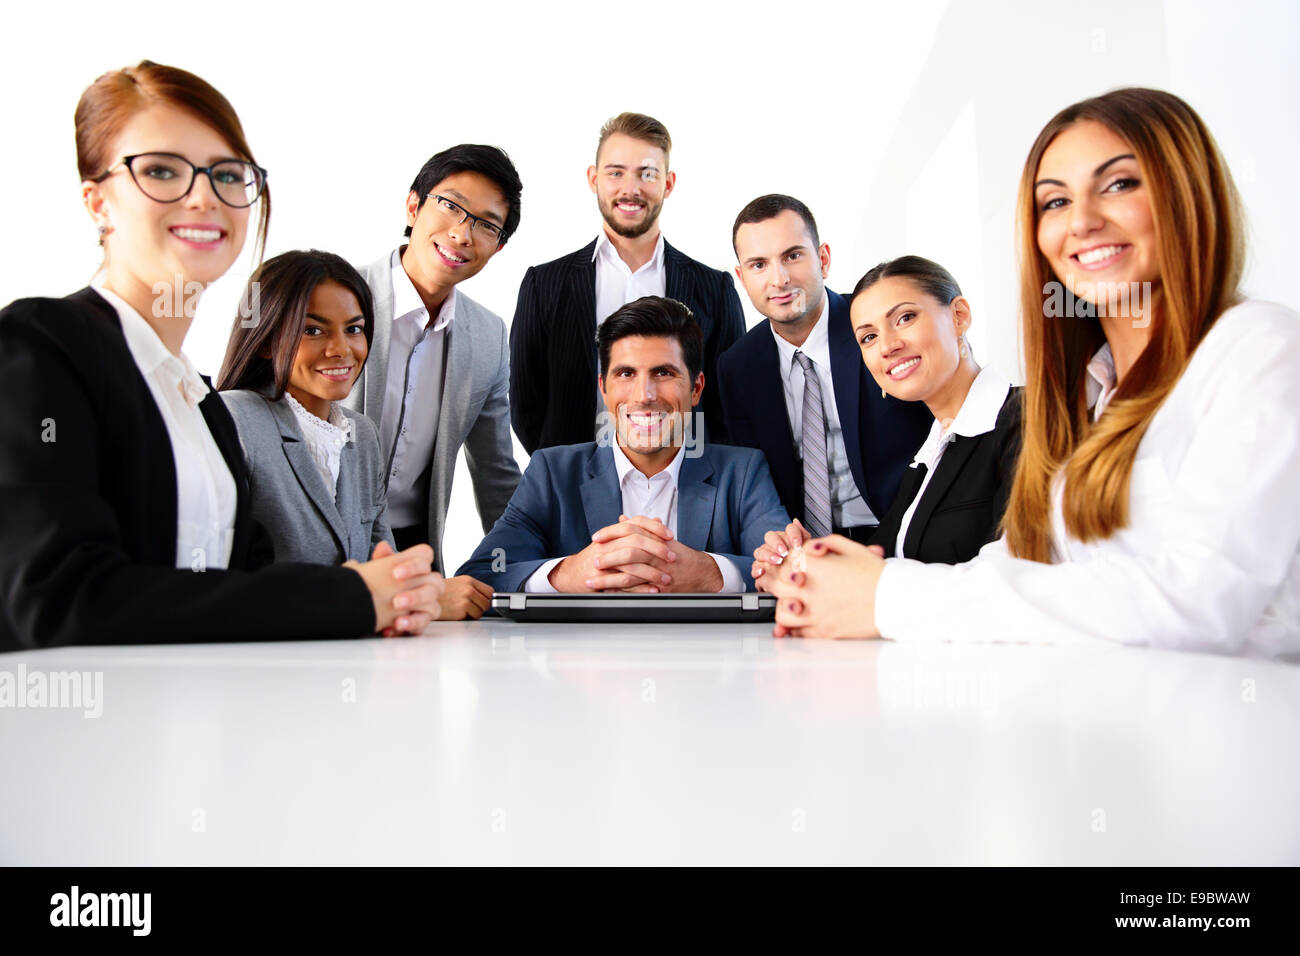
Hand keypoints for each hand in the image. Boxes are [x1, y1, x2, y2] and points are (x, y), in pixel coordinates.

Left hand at [345, 541, 443, 634]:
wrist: (373, 604)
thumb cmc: (381, 583)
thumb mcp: (379, 570)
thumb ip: (382, 559)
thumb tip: (383, 547)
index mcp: (417, 567)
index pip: (425, 558)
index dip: (414, 565)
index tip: (395, 574)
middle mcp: (427, 584)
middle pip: (435, 584)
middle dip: (416, 595)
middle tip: (396, 602)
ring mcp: (427, 604)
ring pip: (434, 608)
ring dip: (415, 616)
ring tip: (397, 621)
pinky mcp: (421, 621)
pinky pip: (423, 626)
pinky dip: (409, 628)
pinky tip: (392, 630)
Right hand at [436, 575, 494, 619]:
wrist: (425, 599)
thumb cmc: (439, 594)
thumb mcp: (456, 584)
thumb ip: (471, 588)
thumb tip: (485, 598)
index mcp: (468, 580)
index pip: (490, 591)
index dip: (486, 599)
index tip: (482, 603)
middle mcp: (468, 588)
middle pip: (487, 602)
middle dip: (480, 608)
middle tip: (469, 609)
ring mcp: (465, 598)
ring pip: (481, 611)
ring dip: (473, 614)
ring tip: (461, 610)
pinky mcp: (461, 609)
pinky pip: (473, 617)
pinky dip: (467, 618)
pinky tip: (456, 614)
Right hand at [549, 514, 678, 592]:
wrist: (570, 574)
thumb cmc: (595, 557)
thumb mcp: (614, 540)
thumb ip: (635, 531)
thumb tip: (657, 520)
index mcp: (612, 534)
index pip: (636, 523)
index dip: (655, 528)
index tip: (670, 536)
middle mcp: (608, 545)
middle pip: (636, 541)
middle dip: (657, 549)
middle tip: (672, 557)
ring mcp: (603, 562)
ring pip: (632, 564)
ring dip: (652, 572)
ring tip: (665, 578)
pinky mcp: (601, 579)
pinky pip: (624, 584)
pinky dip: (641, 588)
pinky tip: (653, 589)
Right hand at [752, 518, 807, 591]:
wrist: (796, 582)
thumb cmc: (800, 564)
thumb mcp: (806, 551)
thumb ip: (804, 536)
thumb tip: (796, 521)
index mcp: (787, 538)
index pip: (789, 529)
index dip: (793, 534)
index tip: (798, 545)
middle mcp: (773, 545)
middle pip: (770, 536)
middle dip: (777, 543)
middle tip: (784, 552)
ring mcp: (765, 556)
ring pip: (760, 551)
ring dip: (768, 555)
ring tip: (777, 561)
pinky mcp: (759, 570)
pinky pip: (754, 567)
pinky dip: (757, 569)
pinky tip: (762, 572)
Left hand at [765, 537, 884, 638]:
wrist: (894, 601)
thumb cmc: (877, 576)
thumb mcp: (853, 547)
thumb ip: (827, 543)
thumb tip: (811, 546)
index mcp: (814, 567)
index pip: (785, 561)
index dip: (785, 560)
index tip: (791, 561)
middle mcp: (809, 591)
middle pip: (777, 585)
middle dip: (777, 581)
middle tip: (784, 580)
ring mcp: (814, 613)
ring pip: (781, 612)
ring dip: (783, 606)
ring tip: (792, 602)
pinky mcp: (822, 631)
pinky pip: (797, 632)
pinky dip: (794, 627)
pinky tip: (800, 620)